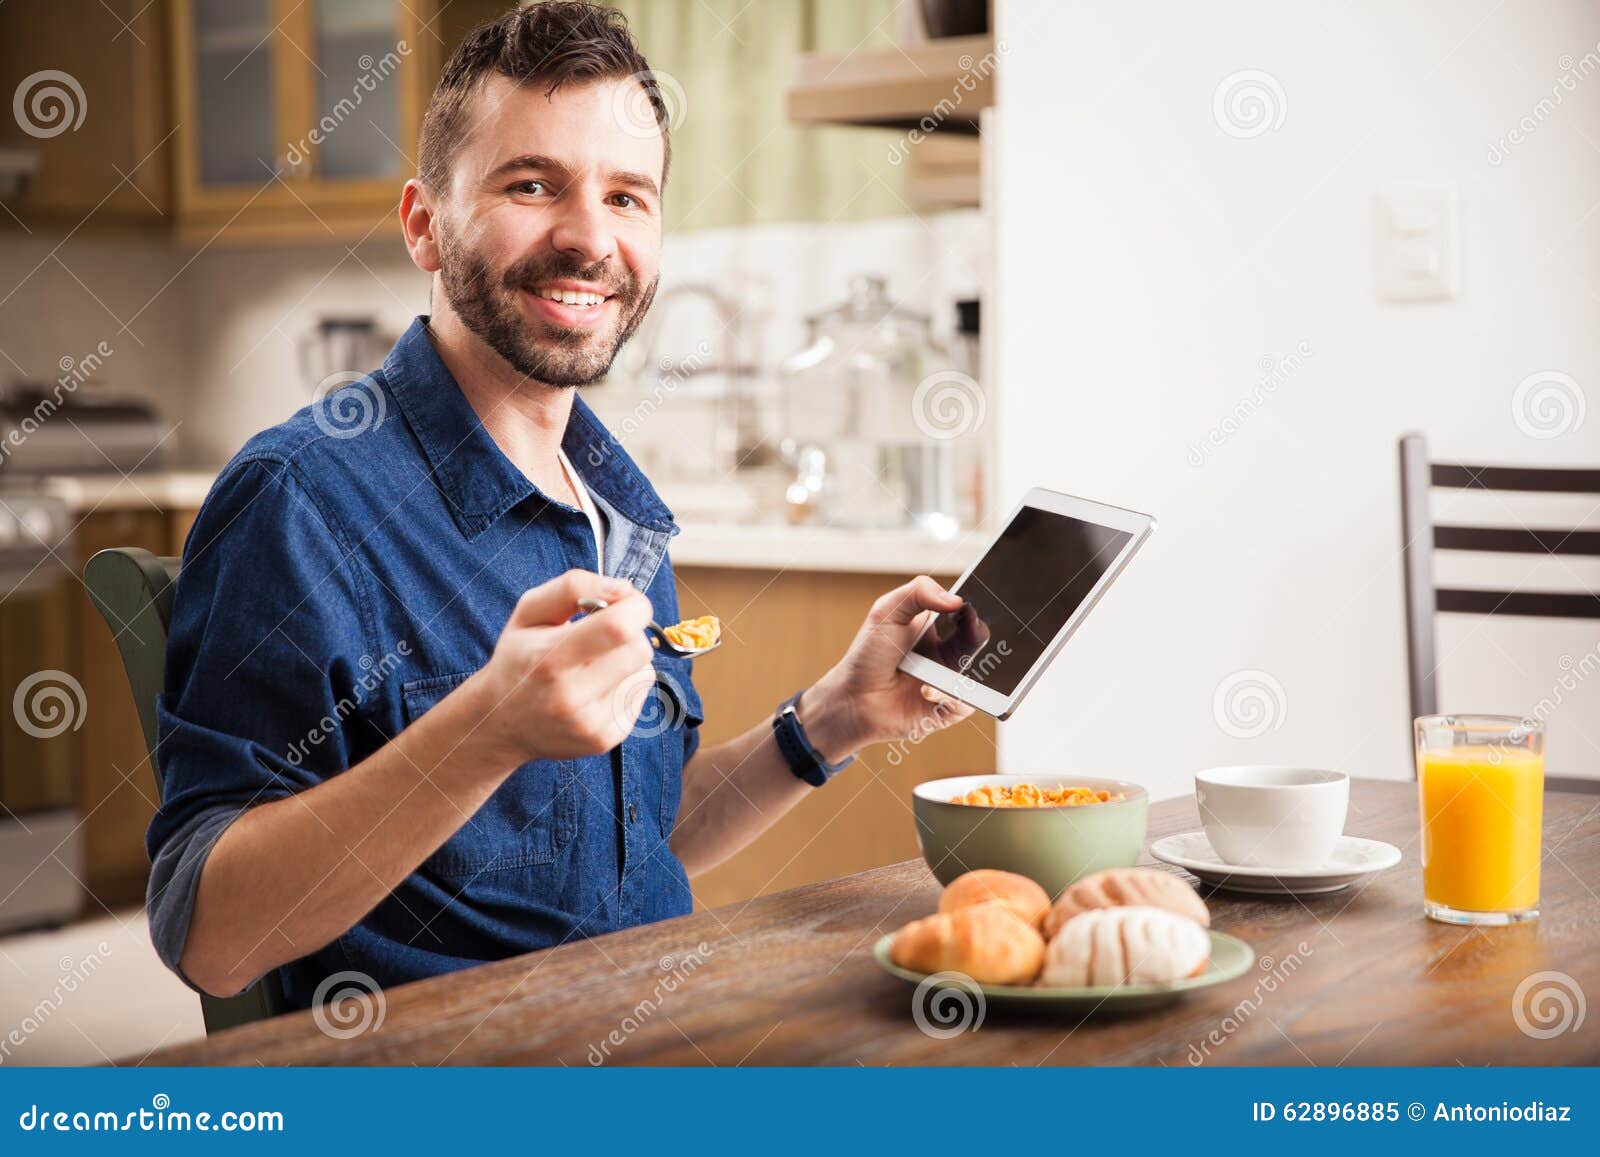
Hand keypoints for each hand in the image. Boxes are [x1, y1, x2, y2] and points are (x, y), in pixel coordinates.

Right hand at [463, 570, 657, 763]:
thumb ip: (574, 587)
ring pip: (645, 672)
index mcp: (549, 659)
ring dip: (628, 661)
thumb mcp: (529, 611)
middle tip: (606, 634)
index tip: (626, 603)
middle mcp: (570, 696)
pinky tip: (597, 688)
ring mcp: (590, 723)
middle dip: (631, 633)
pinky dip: (626, 685)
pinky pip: (639, 696)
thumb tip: (625, 589)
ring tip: (595, 665)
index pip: (619, 627)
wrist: (501, 722)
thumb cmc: (518, 659)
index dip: (635, 607)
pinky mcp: (606, 739)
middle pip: (639, 649)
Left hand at [802, 575, 977, 760]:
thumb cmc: (867, 655)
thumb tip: (955, 600)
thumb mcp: (886, 612)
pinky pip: (964, 702)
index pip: (965, 612)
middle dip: (977, 633)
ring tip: (938, 668)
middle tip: (969, 629)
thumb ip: (918, 593)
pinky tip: (925, 691)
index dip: (973, 607)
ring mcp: (949, 680)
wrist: (853, 698)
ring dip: (960, 668)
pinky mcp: (947, 709)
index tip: (969, 604)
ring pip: (976, 672)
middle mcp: (946, 653)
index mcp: (936, 627)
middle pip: (978, 639)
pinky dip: (949, 696)